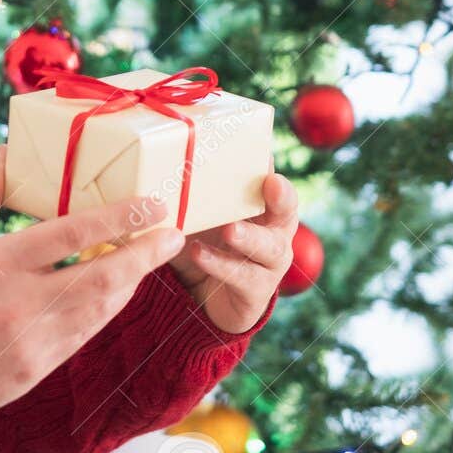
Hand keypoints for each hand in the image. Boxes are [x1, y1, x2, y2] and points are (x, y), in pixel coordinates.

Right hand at [0, 145, 187, 414]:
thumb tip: (11, 148)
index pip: (71, 235)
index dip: (118, 218)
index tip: (151, 204)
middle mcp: (20, 304)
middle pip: (101, 277)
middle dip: (145, 255)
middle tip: (175, 234)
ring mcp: (33, 342)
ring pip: (101, 309)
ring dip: (133, 281)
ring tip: (155, 255)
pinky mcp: (38, 368)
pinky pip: (85, 334)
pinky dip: (108, 308)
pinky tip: (122, 287)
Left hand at [166, 173, 297, 333]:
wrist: (201, 298)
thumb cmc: (205, 242)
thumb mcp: (200, 215)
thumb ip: (196, 191)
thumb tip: (165, 155)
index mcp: (264, 210)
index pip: (278, 188)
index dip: (278, 176)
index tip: (271, 168)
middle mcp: (275, 235)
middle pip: (287, 214)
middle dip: (281, 199)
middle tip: (271, 184)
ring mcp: (270, 266)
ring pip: (269, 249)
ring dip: (249, 236)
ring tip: (230, 229)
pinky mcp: (256, 293)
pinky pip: (242, 277)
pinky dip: (219, 264)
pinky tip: (197, 253)